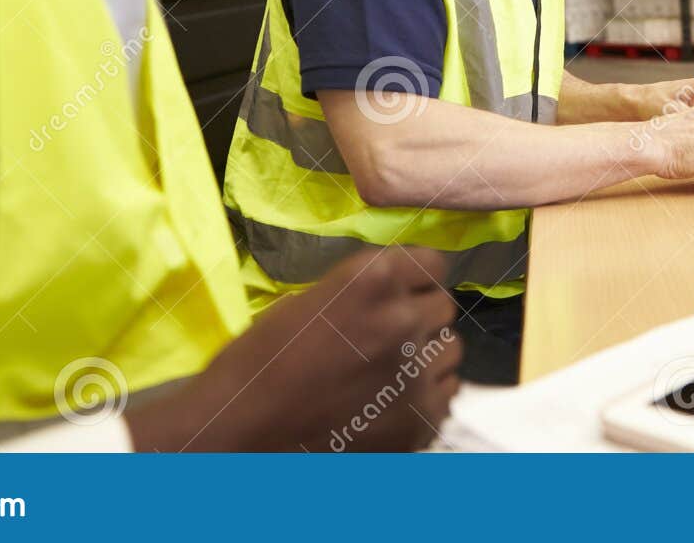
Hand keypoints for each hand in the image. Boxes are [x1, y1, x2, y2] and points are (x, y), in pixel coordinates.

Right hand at [129, 247, 460, 452]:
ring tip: (391, 372)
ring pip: (450, 351)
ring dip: (428, 357)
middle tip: (389, 337)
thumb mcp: (311, 300)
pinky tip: (392, 403)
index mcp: (373, 280)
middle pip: (443, 308)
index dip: (417, 278)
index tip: (404, 291)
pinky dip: (426, 397)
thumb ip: (364, 292)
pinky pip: (447, 395)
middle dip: (420, 317)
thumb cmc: (261, 359)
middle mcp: (403, 319)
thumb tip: (399, 292)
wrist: (242, 430)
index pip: (432, 262)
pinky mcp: (420, 420)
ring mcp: (416, 372)